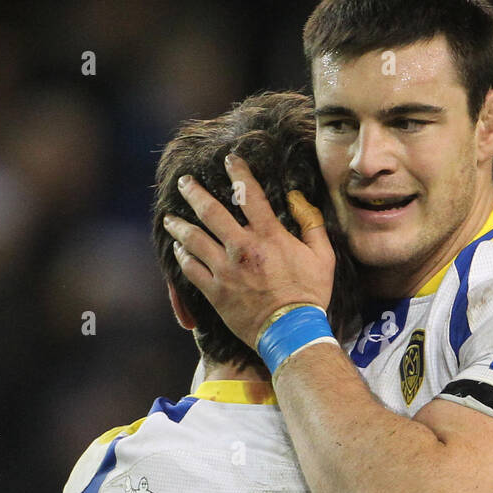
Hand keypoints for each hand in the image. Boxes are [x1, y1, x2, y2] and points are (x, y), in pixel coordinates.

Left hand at [164, 159, 334, 347]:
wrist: (292, 332)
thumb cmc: (309, 295)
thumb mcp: (323, 257)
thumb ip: (311, 224)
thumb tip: (298, 199)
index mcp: (268, 236)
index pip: (249, 193)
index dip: (238, 172)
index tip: (229, 160)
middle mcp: (242, 248)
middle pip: (210, 211)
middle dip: (194, 192)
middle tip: (184, 182)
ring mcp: (225, 270)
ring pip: (193, 239)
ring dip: (179, 225)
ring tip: (170, 218)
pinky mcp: (215, 292)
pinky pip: (191, 269)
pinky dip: (182, 256)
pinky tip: (179, 250)